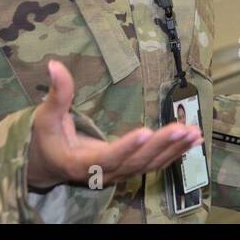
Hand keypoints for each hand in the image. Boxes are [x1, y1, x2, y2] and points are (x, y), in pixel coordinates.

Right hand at [24, 60, 201, 190]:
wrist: (47, 166)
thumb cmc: (46, 139)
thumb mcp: (46, 116)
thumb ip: (56, 93)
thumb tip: (54, 64)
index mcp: (81, 163)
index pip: (108, 156)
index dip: (126, 147)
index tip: (145, 131)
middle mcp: (103, 173)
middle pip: (136, 162)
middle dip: (161, 145)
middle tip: (182, 128)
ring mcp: (118, 174)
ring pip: (149, 165)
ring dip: (174, 150)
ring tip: (194, 133)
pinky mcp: (128, 170)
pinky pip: (154, 165)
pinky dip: (174, 154)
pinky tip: (192, 141)